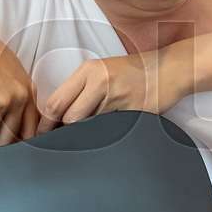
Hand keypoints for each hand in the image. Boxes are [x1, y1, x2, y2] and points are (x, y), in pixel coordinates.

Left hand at [39, 51, 186, 128]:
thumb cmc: (132, 72)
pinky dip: (110, 135)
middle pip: (70, 119)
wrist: (168, 69)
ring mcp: (120, 97)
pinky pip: (113, 131)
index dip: (45, 125)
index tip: (43, 136)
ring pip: (91, 128)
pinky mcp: (136, 111)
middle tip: (65, 142)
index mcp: (88, 71)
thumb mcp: (101, 71)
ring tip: (96, 133)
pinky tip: (115, 132)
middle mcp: (101, 81)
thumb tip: (56, 118)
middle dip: (65, 133)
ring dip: (90, 135)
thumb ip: (80, 90)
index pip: (55, 103)